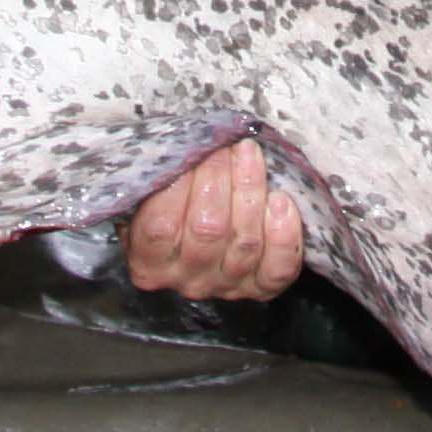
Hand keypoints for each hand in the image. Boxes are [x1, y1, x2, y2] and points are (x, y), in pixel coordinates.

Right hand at [122, 137, 304, 300]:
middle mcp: (186, 280)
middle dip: (220, 178)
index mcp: (147, 261)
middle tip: (226, 145)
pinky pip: (278, 266)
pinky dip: (284, 233)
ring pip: (245, 243)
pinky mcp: (261, 287)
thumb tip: (181, 144)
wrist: (197, 233)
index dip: (181, 183)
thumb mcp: (151, 194)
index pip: (160, 226)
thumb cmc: (171, 204)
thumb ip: (160, 178)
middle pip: (207, 231)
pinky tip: (281, 200)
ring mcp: (226, 286)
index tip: (195, 147)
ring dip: (251, 191)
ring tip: (250, 155)